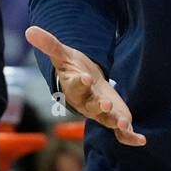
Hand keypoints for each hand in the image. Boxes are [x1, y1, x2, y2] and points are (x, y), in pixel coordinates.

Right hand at [26, 26, 145, 145]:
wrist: (84, 82)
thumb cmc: (72, 68)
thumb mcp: (62, 54)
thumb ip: (49, 44)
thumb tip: (29, 30)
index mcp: (74, 87)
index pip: (76, 85)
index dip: (80, 82)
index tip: (86, 78)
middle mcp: (86, 103)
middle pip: (91, 107)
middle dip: (98, 106)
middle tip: (105, 103)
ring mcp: (100, 112)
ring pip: (106, 120)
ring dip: (114, 122)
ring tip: (124, 123)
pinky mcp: (113, 117)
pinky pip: (120, 133)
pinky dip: (129, 137)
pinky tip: (141, 140)